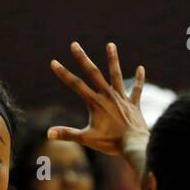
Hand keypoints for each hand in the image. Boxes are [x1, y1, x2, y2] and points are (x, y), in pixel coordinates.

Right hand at [48, 42, 149, 157]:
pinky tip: (141, 68)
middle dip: (82, 58)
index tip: (54, 62)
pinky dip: (138, 79)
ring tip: (111, 44)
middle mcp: (108, 96)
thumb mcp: (87, 139)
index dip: (63, 73)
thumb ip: (67, 134)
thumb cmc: (111, 143)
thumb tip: (49, 133)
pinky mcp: (133, 104)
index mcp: (95, 103)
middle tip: (74, 44)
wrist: (134, 145)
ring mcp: (122, 99)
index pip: (76, 85)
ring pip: (116, 75)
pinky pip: (136, 89)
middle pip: (93, 73)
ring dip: (113, 59)